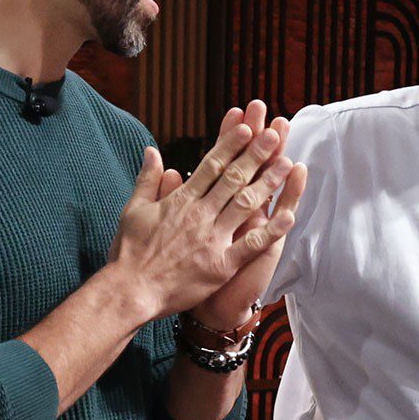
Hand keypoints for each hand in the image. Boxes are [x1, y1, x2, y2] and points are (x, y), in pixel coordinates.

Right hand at [108, 101, 300, 321]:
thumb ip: (148, 179)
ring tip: (287, 163)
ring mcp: (212, 239)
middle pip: (233, 179)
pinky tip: (289, 215)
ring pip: (246, 205)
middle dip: (256, 155)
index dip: (231, 145)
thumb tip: (152, 151)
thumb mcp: (133, 209)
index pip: (211, 166)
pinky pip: (250, 245)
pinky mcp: (221, 266)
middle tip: (274, 134)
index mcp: (181, 200)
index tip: (247, 127)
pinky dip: (271, 231)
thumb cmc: (129, 252)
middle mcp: (200, 215)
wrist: (130, 291)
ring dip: (268, 183)